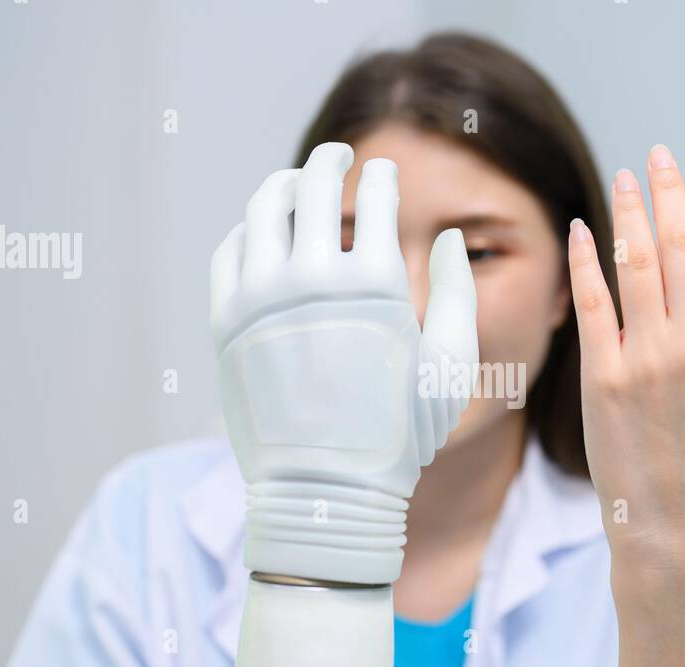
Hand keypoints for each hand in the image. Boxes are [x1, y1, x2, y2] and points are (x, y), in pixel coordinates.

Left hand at [210, 142, 478, 584]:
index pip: (375, 195)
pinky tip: (261, 230)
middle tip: (338, 155)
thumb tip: (446, 237)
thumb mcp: (451, 367)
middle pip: (314, 186)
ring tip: (295, 181)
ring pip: (263, 208)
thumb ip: (458, 292)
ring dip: (284, 184)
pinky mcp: (225, 322)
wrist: (325, 494)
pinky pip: (229, 251)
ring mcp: (259, 298)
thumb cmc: (399, 435)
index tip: (382, 171)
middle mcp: (311, 278)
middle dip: (330, 161)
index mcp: (374, 284)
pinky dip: (247, 229)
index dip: (382, 175)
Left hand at [566, 145, 684, 666]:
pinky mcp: (605, 377)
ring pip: (641, 263)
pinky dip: (589, 259)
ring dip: (632, 212)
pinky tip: (586, 230)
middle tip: (659, 157)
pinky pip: (595, 302)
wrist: (674, 527)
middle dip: (671, 192)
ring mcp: (653, 360)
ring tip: (627, 179)